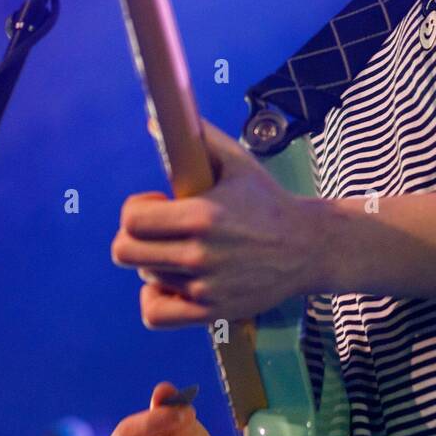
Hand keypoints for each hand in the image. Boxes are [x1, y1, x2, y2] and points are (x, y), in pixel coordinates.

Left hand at [111, 117, 330, 327]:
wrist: (309, 246)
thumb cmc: (269, 201)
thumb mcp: (237, 162)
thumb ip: (197, 139)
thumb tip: (156, 121)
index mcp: (202, 216)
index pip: (132, 221)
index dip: (135, 211)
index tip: (156, 206)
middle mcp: (200, 254)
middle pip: (126, 252)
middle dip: (134, 237)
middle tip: (159, 231)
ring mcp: (205, 287)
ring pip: (146, 277)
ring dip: (156, 264)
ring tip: (182, 252)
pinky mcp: (212, 312)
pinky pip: (156, 314)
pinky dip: (155, 300)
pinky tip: (173, 284)